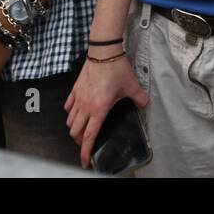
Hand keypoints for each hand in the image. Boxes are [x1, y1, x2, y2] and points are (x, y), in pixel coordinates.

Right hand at [65, 52, 149, 169]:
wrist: (103, 52)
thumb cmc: (116, 68)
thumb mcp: (132, 85)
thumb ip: (139, 98)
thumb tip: (144, 105)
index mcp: (99, 109)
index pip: (90, 136)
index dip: (86, 152)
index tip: (85, 161)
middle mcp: (85, 106)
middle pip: (76, 132)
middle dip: (80, 141)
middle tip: (87, 143)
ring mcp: (78, 98)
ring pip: (70, 121)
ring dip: (75, 128)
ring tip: (83, 129)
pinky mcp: (75, 90)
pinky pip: (68, 106)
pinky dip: (71, 113)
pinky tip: (77, 112)